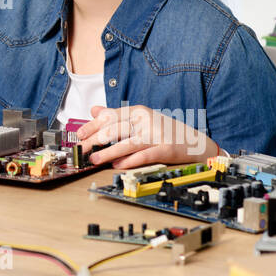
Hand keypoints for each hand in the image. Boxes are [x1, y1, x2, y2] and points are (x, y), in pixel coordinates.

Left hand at [76, 104, 217, 168]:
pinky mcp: (165, 149)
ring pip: (126, 143)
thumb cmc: (164, 132)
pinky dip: (129, 160)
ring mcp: (156, 134)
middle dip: (94, 140)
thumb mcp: (141, 120)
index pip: (110, 116)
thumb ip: (117, 116)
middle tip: (81, 150)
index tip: (79, 134)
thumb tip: (94, 110)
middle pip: (114, 129)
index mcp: (138, 111)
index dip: (92, 125)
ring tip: (93, 159)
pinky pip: (143, 155)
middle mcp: (146, 120)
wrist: (196, 142)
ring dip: (107, 152)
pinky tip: (117, 165)